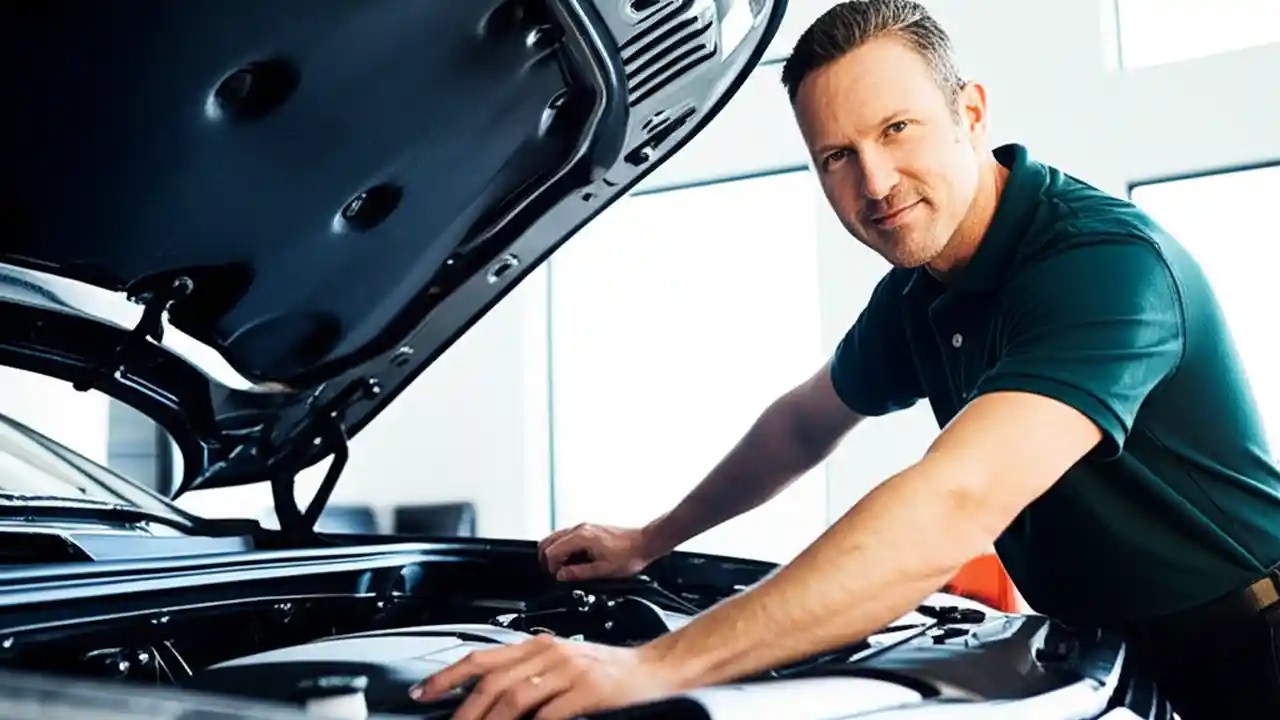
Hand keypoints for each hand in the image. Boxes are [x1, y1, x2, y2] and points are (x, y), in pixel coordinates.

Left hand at [408, 634, 683, 719]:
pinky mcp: (589, 691)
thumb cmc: (609, 671)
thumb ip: (528, 676)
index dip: (447, 676)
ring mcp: (569, 671)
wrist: (657, 669)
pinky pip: (550, 714)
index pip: (482, 658)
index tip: (422, 694)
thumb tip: (488, 700)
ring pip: (514, 697)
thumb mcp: (562, 665)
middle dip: (462, 710)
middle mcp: (549, 653)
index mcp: (538, 645)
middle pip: (491, 681)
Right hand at [537, 523, 659, 580]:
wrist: (646, 543)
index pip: (551, 551)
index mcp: (581, 537)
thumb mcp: (603, 570)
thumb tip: (560, 576)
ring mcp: (584, 527)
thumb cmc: (629, 556)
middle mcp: (579, 528)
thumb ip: (579, 573)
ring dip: (554, 553)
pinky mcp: (589, 529)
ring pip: (556, 538)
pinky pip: (566, 537)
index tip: (558, 579)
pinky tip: (573, 561)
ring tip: (564, 569)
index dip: (550, 568)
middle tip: (556, 575)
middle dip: (547, 559)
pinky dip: (562, 548)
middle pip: (548, 541)